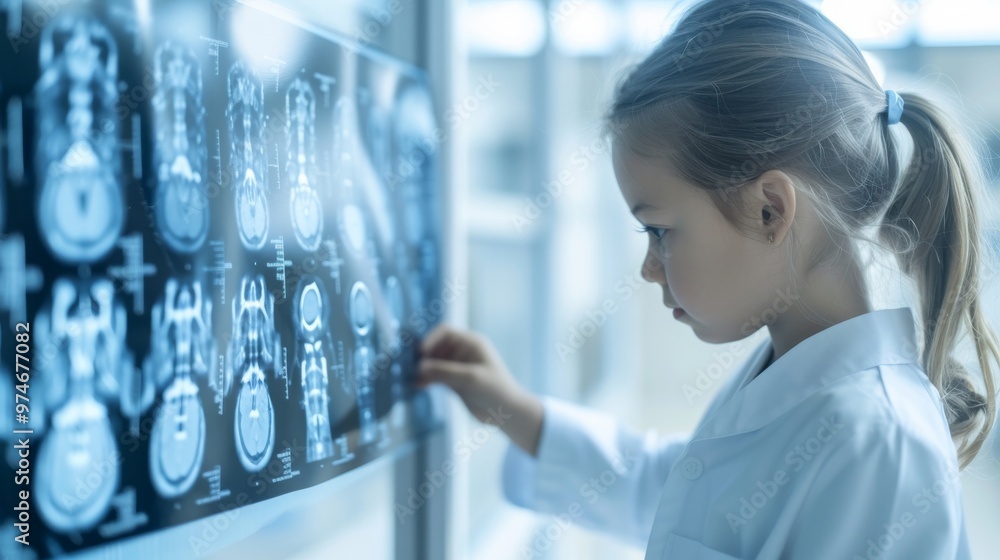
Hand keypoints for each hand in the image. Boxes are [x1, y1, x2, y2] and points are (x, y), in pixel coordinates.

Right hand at [416, 323, 543, 456]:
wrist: (507, 413)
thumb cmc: (495, 390)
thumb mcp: (470, 378)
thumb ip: (444, 371)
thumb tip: (420, 367)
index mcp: (471, 343)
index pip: (445, 333)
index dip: (430, 340)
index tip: (419, 353)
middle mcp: (463, 352)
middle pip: (436, 347)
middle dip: (423, 356)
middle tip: (409, 368)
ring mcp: (457, 367)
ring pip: (433, 363)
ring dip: (423, 369)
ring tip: (411, 378)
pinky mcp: (454, 382)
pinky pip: (435, 376)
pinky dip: (426, 379)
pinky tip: (418, 386)